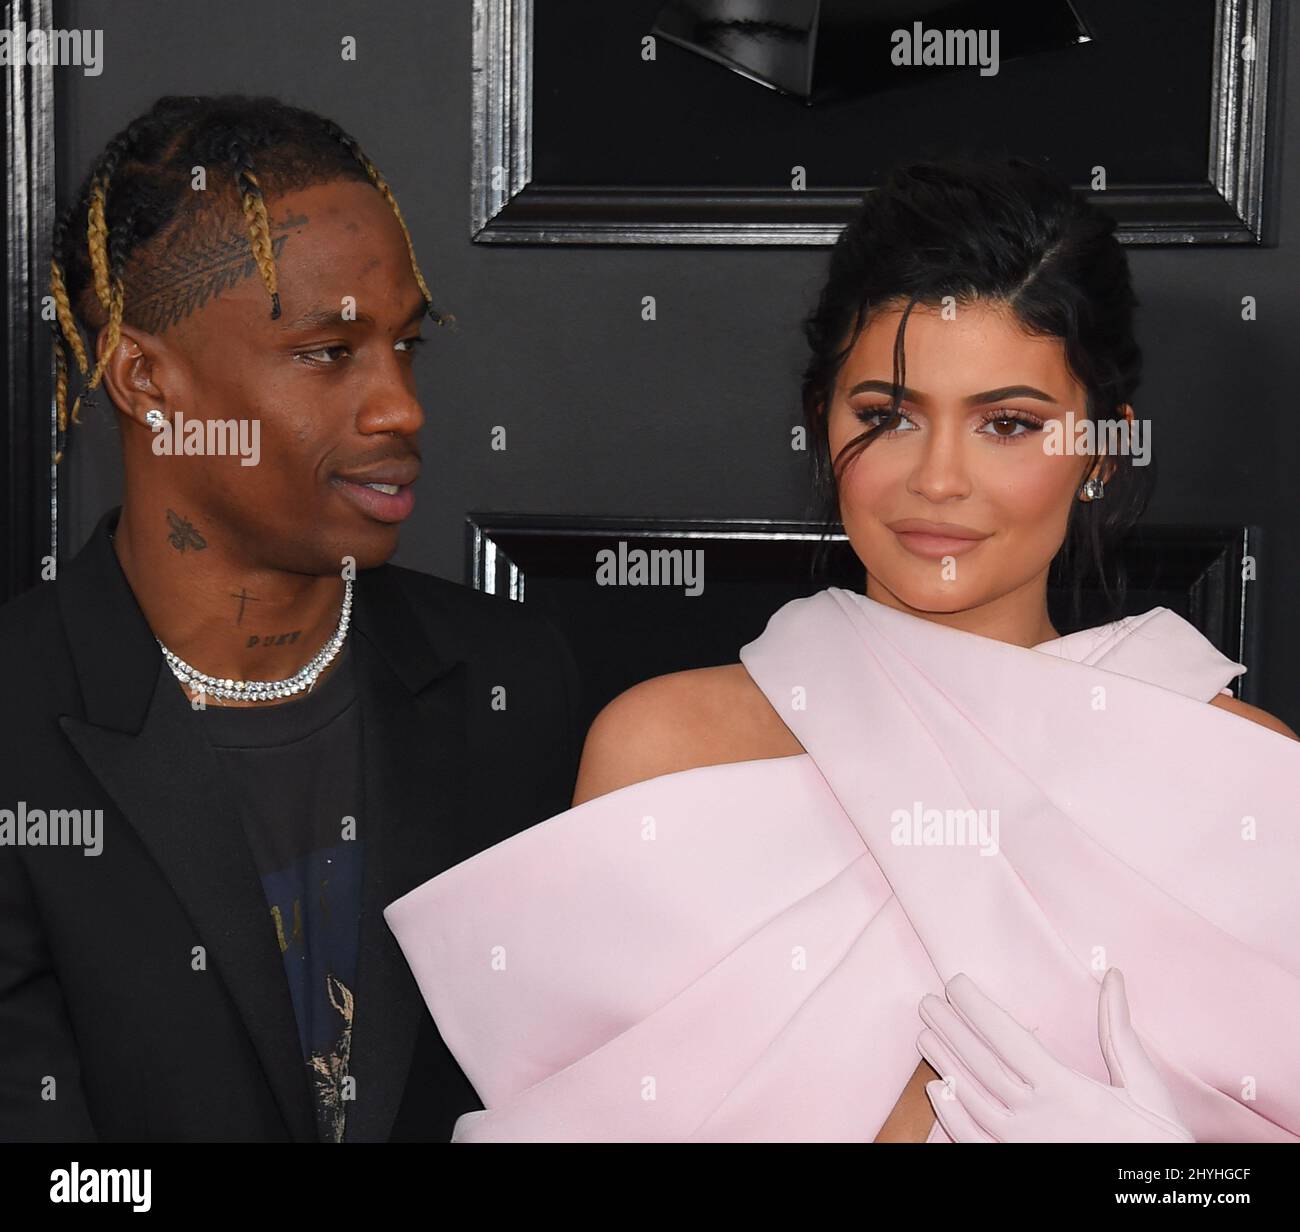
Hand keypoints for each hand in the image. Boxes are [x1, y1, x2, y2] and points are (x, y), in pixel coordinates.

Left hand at [916, 967, 1194, 1142]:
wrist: (1155, 1203)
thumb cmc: (1154, 1146)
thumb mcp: (1144, 1090)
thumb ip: (1120, 1033)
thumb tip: (1112, 976)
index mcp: (1066, 1090)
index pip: (1007, 1038)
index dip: (976, 1008)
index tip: (955, 983)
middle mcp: (1036, 1117)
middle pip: (980, 1063)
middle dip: (950, 1029)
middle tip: (926, 1002)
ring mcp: (1022, 1145)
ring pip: (970, 1098)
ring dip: (944, 1063)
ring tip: (924, 1035)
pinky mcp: (1017, 1165)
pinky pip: (973, 1140)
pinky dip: (950, 1114)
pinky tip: (937, 1090)